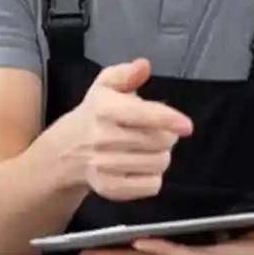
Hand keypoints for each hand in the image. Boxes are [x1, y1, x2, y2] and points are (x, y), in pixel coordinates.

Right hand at [70, 58, 193, 200]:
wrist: (67, 150)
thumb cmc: (96, 113)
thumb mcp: (106, 85)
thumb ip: (126, 74)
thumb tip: (143, 65)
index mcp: (104, 109)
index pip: (142, 115)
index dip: (167, 119)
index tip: (186, 126)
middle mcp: (102, 138)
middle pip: (159, 141)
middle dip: (168, 136)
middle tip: (159, 132)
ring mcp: (104, 166)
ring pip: (158, 164)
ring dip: (161, 155)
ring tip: (149, 149)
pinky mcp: (109, 188)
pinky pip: (151, 186)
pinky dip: (154, 177)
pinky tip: (141, 167)